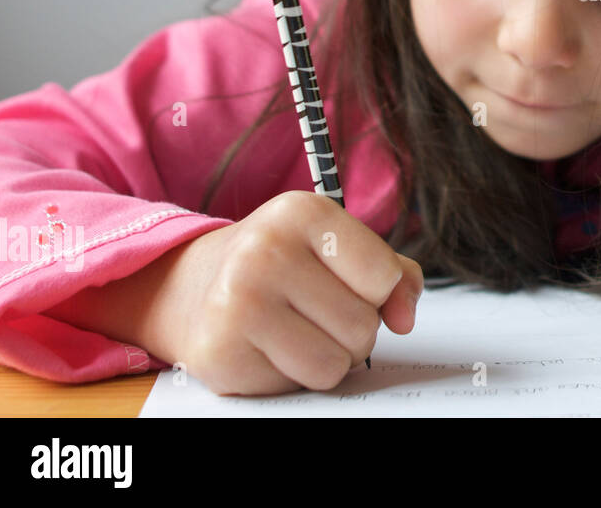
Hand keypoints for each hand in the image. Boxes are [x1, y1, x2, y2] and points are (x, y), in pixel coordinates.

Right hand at [144, 190, 423, 394]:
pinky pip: (296, 387)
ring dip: (327, 359)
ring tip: (296, 331)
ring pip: (334, 365)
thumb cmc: (285, 265)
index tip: (350, 282)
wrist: (196, 285)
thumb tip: (404, 319)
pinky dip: (290, 376)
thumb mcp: (341, 247)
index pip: (383, 276)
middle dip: (352, 330)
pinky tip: (266, 348)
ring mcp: (238, 303)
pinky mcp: (219, 353)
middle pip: (362, 326)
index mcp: (303, 212)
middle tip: (316, 312)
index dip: (378, 292)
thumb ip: (393, 275)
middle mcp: (265, 251)